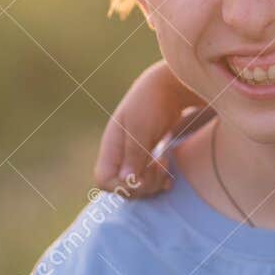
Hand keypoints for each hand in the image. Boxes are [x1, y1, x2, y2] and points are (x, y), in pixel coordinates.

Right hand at [92, 60, 202, 197]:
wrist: (171, 86)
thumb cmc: (154, 102)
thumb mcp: (142, 127)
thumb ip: (134, 154)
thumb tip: (127, 181)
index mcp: (111, 146)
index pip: (103, 180)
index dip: (122, 185)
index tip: (144, 171)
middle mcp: (120, 154)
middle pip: (122, 188)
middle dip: (143, 185)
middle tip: (160, 166)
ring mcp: (134, 156)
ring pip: (136, 187)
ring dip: (153, 184)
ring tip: (166, 165)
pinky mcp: (148, 156)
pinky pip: (148, 180)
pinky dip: (158, 182)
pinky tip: (168, 176)